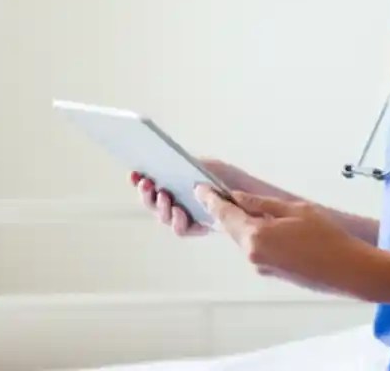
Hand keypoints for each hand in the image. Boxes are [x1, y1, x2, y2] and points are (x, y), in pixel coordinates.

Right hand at [129, 158, 246, 237]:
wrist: (256, 198)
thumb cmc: (233, 181)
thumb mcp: (209, 166)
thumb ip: (189, 165)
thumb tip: (167, 161)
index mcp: (176, 186)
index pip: (152, 184)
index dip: (139, 180)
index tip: (133, 173)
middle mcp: (178, 203)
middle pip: (152, 202)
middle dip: (145, 193)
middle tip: (146, 182)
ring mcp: (187, 217)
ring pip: (163, 217)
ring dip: (159, 206)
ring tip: (163, 194)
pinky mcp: (199, 228)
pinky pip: (182, 229)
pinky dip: (177, 221)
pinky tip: (178, 210)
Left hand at [194, 184, 375, 296]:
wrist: (349, 271)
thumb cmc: (327, 237)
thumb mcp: (294, 210)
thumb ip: (262, 203)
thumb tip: (238, 197)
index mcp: (256, 236)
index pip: (224, 214)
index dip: (211, 200)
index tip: (199, 188)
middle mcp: (253, 254)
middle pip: (231, 228)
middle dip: (226, 211)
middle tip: (219, 192)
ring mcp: (261, 267)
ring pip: (244, 239)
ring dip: (243, 223)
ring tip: (249, 205)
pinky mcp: (271, 273)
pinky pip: (256, 249)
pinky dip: (255, 235)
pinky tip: (268, 226)